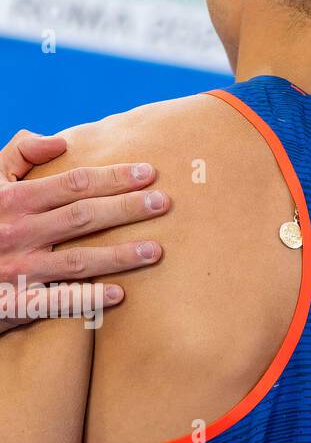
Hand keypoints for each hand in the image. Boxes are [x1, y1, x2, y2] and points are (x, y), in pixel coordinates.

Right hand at [0, 131, 168, 333]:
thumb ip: (19, 155)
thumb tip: (59, 140)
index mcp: (12, 200)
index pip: (73, 183)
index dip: (113, 177)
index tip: (149, 172)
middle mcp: (16, 233)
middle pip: (82, 217)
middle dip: (127, 209)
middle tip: (164, 203)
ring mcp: (16, 269)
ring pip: (77, 260)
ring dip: (119, 255)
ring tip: (156, 250)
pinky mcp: (13, 303)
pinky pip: (55, 302)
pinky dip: (87, 299)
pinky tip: (119, 295)